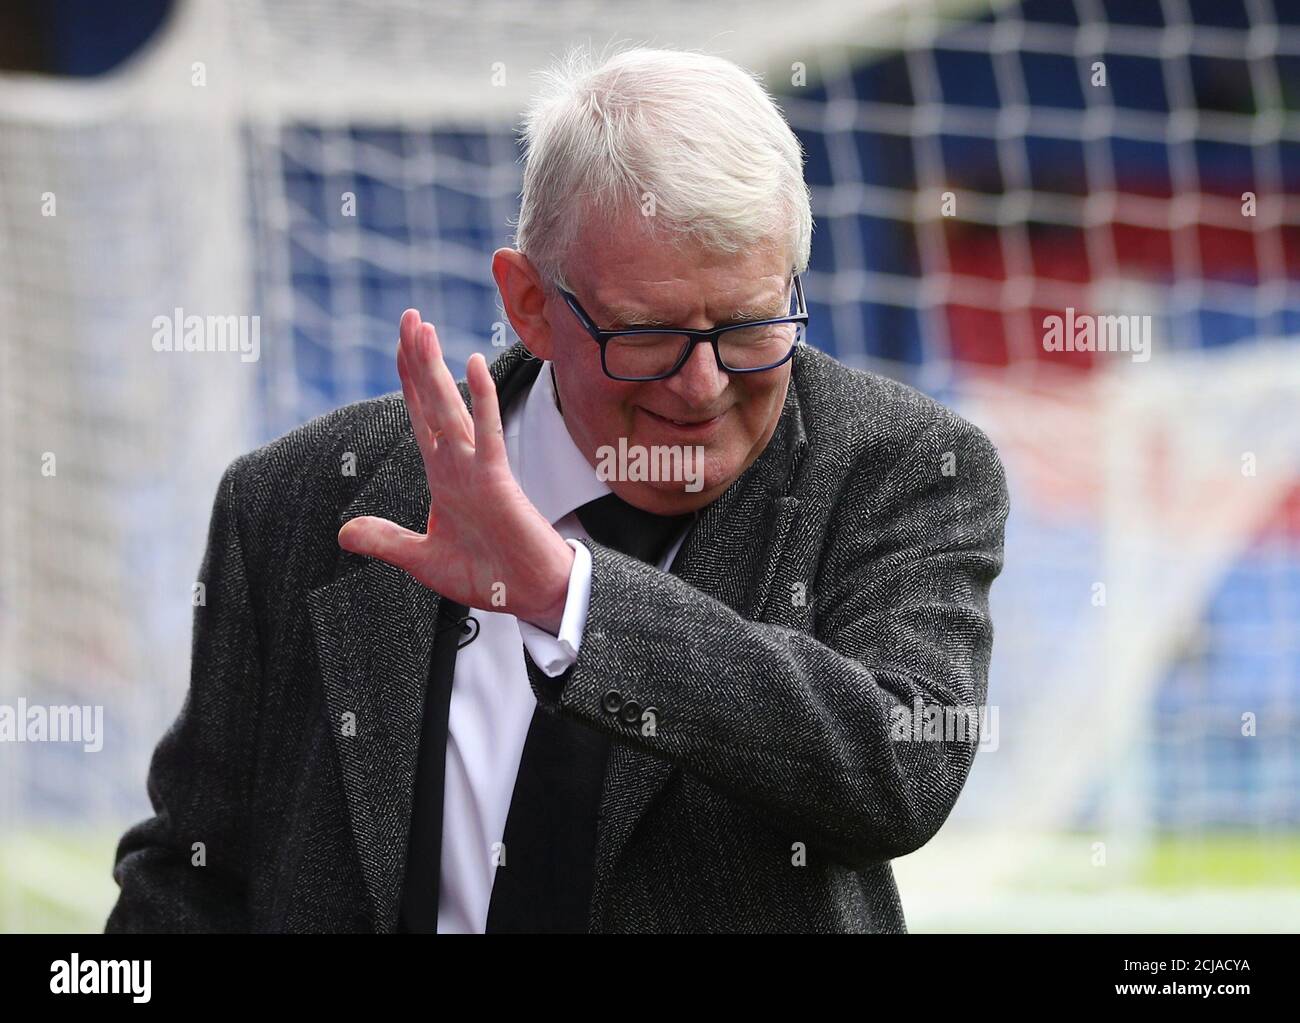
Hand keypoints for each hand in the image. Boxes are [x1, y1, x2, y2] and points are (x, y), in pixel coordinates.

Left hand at [338, 309, 574, 631]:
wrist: (530, 596)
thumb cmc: (489, 576)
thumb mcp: (422, 560)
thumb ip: (386, 541)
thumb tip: (344, 532)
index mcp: (443, 477)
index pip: (420, 418)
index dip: (408, 381)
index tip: (402, 345)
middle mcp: (459, 464)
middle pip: (432, 401)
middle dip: (419, 359)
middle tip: (409, 316)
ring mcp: (478, 468)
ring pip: (451, 407)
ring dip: (436, 367)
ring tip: (424, 327)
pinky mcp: (498, 479)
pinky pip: (487, 432)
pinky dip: (480, 399)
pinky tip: (472, 365)